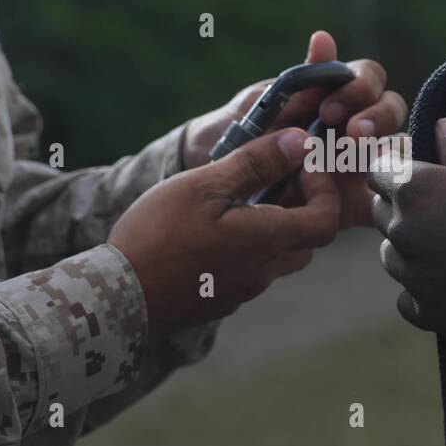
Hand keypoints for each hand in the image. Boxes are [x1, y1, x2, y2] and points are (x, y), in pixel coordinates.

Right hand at [108, 128, 339, 337]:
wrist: (118, 300)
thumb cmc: (159, 237)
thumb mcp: (205, 186)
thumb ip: (256, 163)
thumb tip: (300, 142)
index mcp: (267, 240)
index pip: (327, 218)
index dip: (323, 188)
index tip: (297, 164)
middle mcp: (263, 271)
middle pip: (307, 240)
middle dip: (301, 207)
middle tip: (271, 180)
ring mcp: (241, 292)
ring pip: (276, 258)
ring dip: (271, 229)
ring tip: (235, 203)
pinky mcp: (218, 303)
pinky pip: (247, 274)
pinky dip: (245, 250)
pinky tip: (210, 234)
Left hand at [183, 30, 407, 228]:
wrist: (214, 185)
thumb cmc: (238, 135)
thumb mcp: (260, 106)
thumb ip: (298, 80)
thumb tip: (324, 40)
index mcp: (333, 96)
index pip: (368, 78)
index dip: (359, 88)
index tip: (328, 109)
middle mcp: (352, 126)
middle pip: (391, 110)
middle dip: (377, 117)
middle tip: (350, 134)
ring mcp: (358, 164)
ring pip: (397, 149)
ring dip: (388, 151)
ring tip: (360, 163)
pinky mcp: (355, 203)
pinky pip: (384, 197)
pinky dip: (388, 194)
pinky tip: (376, 194)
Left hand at [369, 119, 445, 347]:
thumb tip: (438, 129)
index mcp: (416, 188)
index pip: (378, 171)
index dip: (397, 169)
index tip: (419, 173)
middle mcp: (402, 231)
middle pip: (380, 212)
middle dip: (404, 207)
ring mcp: (411, 275)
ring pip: (393, 255)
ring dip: (414, 249)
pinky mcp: (425, 312)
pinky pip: (408, 296)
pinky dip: (425, 290)